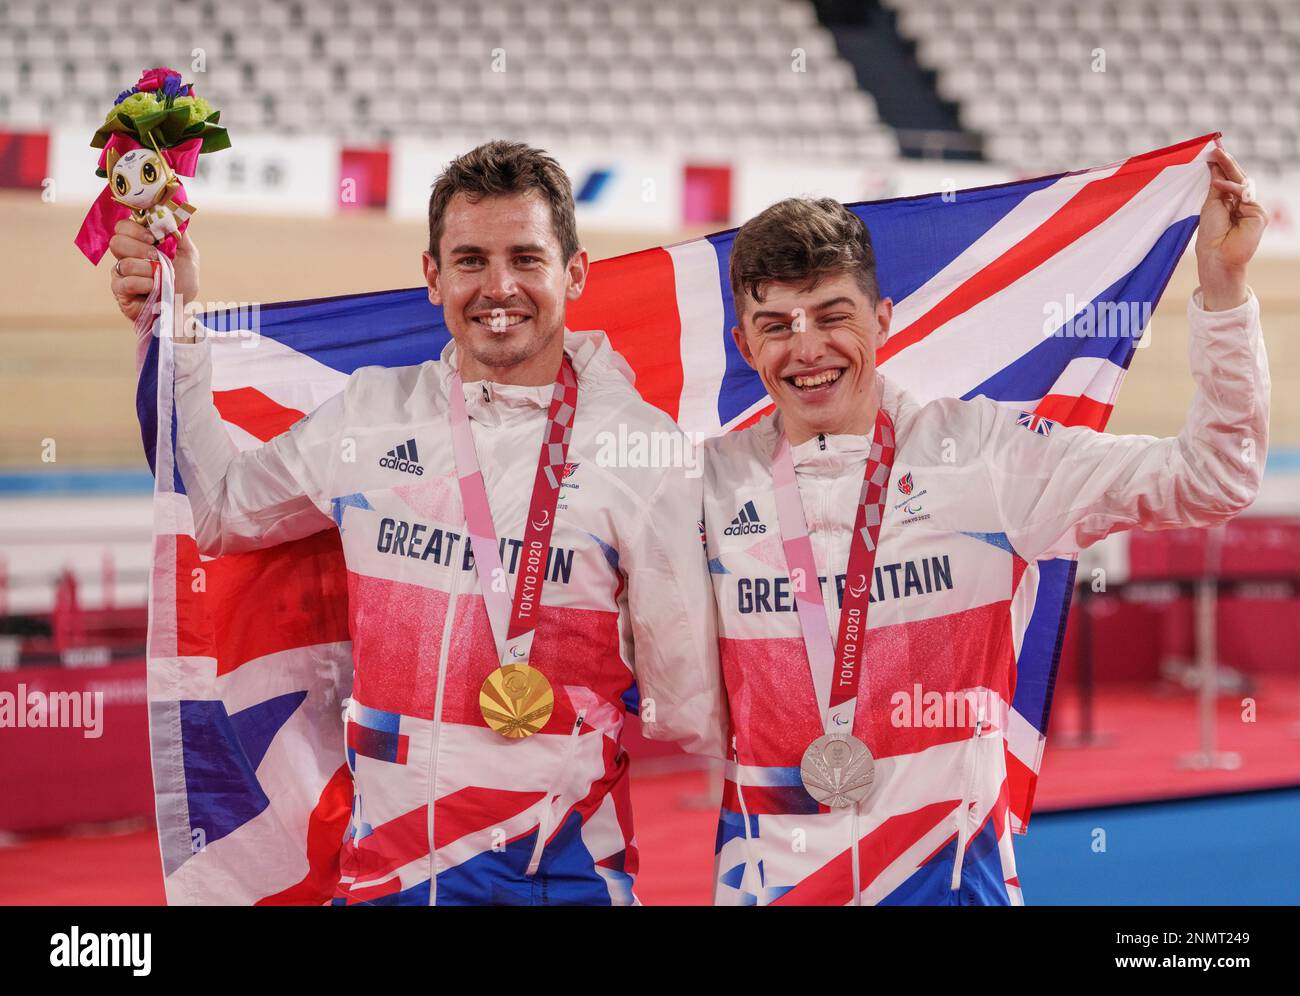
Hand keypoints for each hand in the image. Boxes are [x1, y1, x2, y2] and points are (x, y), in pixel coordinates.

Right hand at [108, 220, 199, 323]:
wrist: (181, 308)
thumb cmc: (183, 282)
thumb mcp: (188, 255)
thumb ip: (179, 233)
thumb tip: (174, 212)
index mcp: (139, 243)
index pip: (122, 226)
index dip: (134, 229)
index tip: (153, 237)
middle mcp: (126, 256)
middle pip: (116, 241)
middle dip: (139, 248)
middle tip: (156, 257)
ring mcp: (120, 273)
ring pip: (124, 263)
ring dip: (148, 270)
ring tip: (160, 277)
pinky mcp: (120, 291)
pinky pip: (125, 281)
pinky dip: (145, 283)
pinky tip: (154, 287)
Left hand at [1195, 145, 1265, 310]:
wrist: (1216, 256)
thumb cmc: (1210, 234)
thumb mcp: (1211, 205)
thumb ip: (1216, 186)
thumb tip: (1214, 164)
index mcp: (1231, 202)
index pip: (1229, 180)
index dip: (1221, 166)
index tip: (1212, 152)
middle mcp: (1243, 204)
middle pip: (1238, 178)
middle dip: (1227, 162)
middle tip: (1216, 148)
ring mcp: (1253, 209)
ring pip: (1243, 184)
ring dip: (1229, 168)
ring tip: (1216, 155)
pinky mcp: (1259, 215)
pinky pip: (1245, 196)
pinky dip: (1232, 188)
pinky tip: (1218, 183)